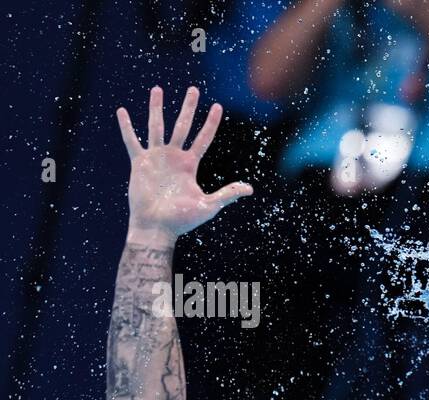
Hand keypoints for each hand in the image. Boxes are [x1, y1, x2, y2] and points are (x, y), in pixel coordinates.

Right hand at [116, 86, 252, 241]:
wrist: (157, 227)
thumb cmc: (183, 220)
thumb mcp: (209, 206)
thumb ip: (227, 194)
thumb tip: (250, 189)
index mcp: (190, 164)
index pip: (203, 138)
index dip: (210, 123)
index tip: (217, 106)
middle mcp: (174, 157)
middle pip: (183, 126)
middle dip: (188, 108)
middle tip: (194, 89)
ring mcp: (156, 158)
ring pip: (157, 126)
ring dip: (157, 108)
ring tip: (158, 89)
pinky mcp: (139, 163)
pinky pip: (132, 141)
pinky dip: (127, 127)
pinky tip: (122, 111)